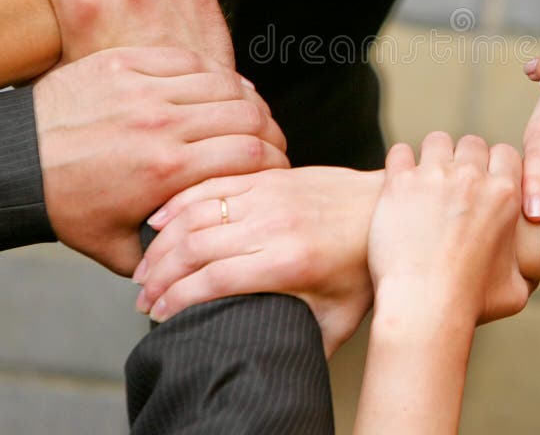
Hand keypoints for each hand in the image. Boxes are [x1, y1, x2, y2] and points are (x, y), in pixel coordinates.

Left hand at [34, 47, 288, 275]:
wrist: (16, 160)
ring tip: (251, 113)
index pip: (248, 155)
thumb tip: (200, 258)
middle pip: (246, 116)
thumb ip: (166, 255)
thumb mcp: (115, 247)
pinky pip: (189, 60)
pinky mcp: (128, 64)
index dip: (275, 159)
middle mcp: (162, 125)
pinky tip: (219, 86)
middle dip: (270, 130)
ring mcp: (145, 89)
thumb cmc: (65, 203)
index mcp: (166, 171)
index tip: (279, 165)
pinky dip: (213, 73)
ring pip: (224, 83)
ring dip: (247, 99)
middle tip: (272, 140)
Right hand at [136, 166, 383, 356]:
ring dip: (164, 242)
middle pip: (196, 247)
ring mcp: (270, 195)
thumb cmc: (364, 262)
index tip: (157, 316)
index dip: (176, 299)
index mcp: (289, 261)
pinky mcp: (270, 177)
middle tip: (142, 298)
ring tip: (145, 268)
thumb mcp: (342, 315)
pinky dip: (182, 202)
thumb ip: (306, 343)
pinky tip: (161, 219)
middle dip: (159, 276)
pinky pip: (215, 185)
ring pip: (198, 214)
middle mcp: (274, 224)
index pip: (213, 280)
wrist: (387, 204)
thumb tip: (277, 372)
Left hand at [370, 133, 532, 325]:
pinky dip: (400, 163)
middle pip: (471, 143)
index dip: (495, 164)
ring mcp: (433, 175)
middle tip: (454, 182)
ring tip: (426, 178)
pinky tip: (400, 181)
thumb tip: (537, 269)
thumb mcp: (516, 289)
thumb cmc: (470, 301)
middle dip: (464, 158)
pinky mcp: (399, 181)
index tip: (484, 179)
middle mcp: (471, 177)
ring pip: (436, 140)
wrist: (424, 305)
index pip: (505, 153)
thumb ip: (528, 269)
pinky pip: (399, 152)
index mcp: (504, 193)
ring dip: (433, 155)